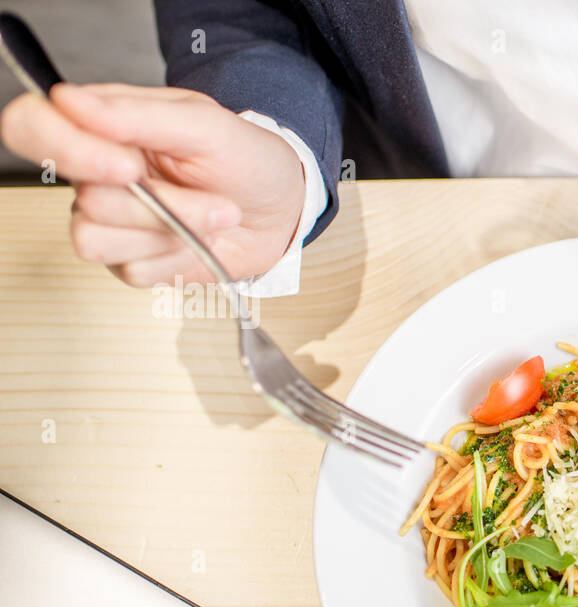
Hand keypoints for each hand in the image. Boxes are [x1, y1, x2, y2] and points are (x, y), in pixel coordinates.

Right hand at [0, 83, 304, 285]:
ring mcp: (112, 221)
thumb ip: (138, 115)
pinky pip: (132, 271)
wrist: (282, 211)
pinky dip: (176, 260)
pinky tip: (200, 241)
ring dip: (171, 233)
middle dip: (160, 206)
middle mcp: (96, 173)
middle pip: (85, 201)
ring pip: (98, 241)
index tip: (128, 166)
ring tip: (213, 216)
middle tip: (212, 197)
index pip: (33, 127)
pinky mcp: (132, 260)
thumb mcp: (207, 125)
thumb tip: (72, 101)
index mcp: (103, 126)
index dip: (68, 150)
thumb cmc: (248, 160)